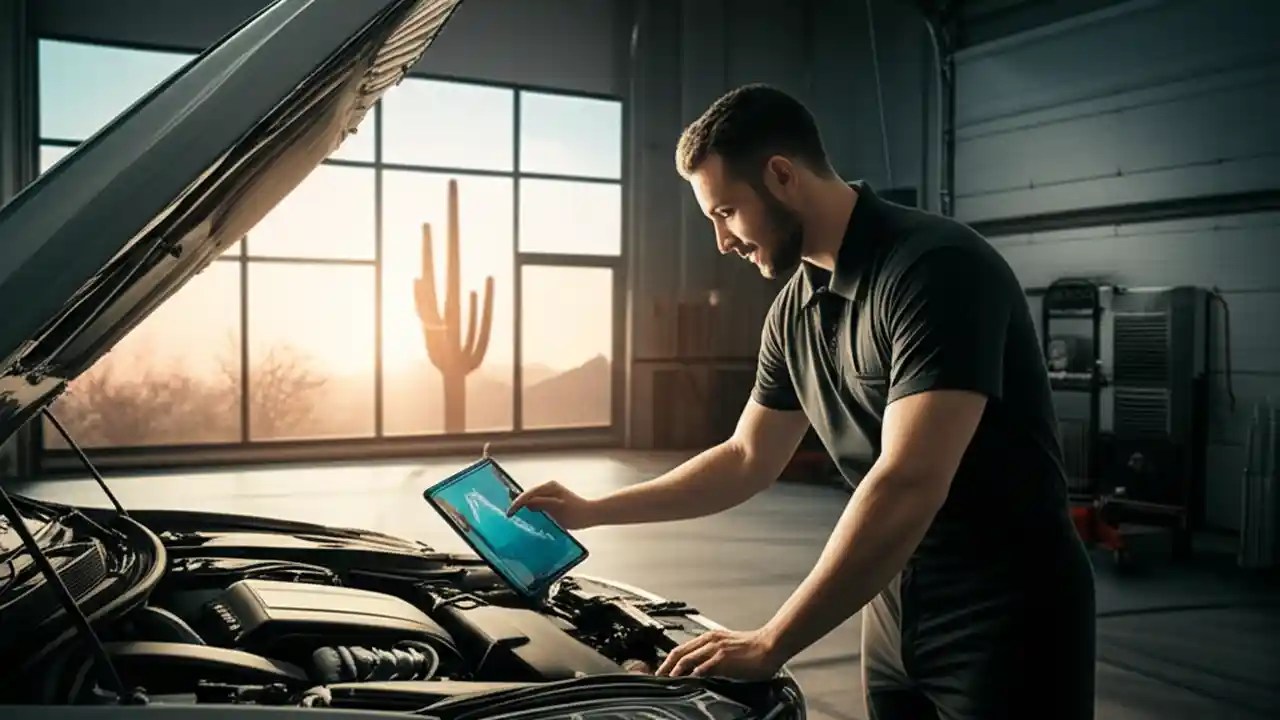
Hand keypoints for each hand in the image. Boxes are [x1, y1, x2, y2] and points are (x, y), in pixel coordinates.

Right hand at [506, 480, 599, 529]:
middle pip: (528, 495)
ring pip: (531, 499)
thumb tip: (526, 503)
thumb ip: (541, 504)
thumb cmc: (576, 513)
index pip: (527, 495)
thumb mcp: (557, 509)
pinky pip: (537, 503)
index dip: (516, 504)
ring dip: (523, 507)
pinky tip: (527, 516)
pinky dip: (530, 509)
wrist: (591, 514)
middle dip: (517, 504)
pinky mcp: (552, 500)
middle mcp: (548, 487)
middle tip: (508, 516)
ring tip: (514, 517)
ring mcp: (550, 493)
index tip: (509, 514)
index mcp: (549, 487)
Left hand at [654, 628, 784, 679]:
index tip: (663, 671)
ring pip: (688, 658)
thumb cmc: (754, 649)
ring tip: (669, 680)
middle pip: (680, 652)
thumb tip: (701, 671)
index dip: (670, 660)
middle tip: (658, 677)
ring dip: (676, 670)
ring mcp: (716, 648)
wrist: (770, 645)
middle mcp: (710, 640)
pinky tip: (689, 679)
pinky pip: (705, 665)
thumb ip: (713, 658)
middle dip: (666, 665)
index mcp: (710, 638)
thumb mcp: (728, 650)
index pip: (682, 648)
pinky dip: (694, 672)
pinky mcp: (724, 657)